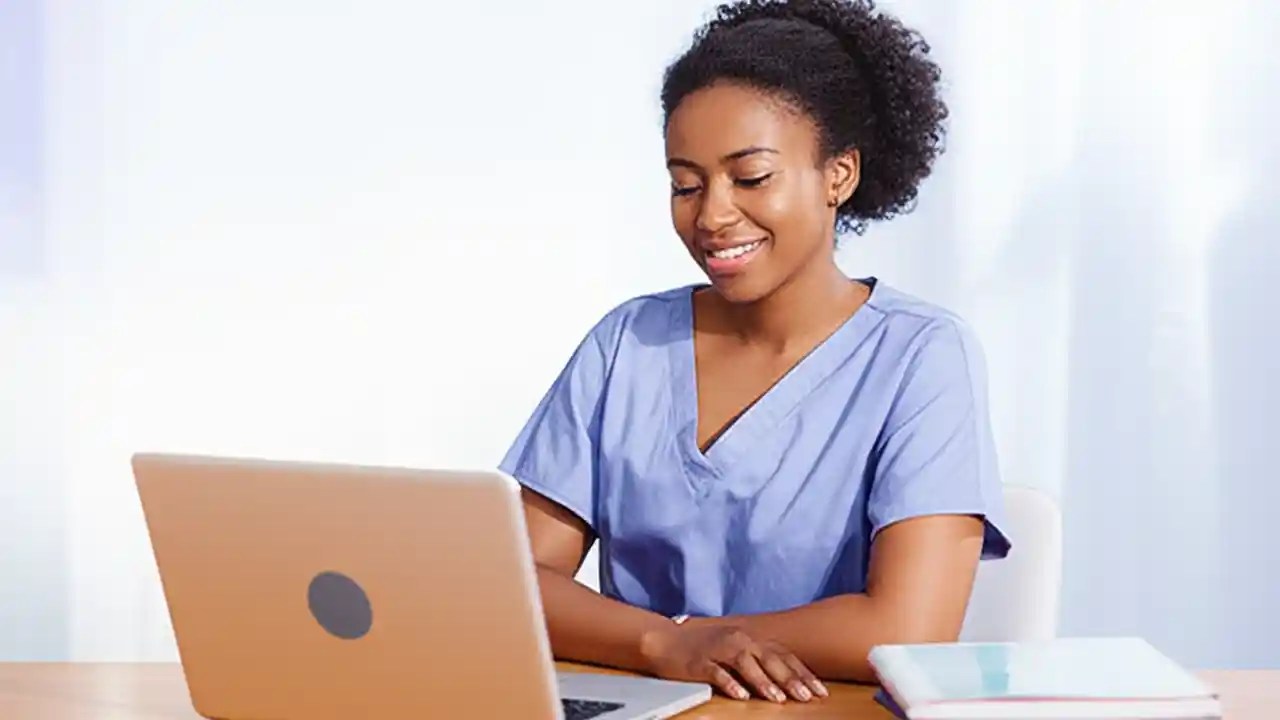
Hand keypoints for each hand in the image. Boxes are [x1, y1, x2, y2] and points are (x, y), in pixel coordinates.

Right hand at [639, 621, 827, 702]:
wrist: (666, 640)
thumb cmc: (704, 648)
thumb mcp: (735, 649)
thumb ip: (759, 659)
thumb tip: (787, 678)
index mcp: (750, 639)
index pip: (783, 656)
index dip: (803, 673)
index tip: (820, 690)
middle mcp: (738, 640)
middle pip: (770, 659)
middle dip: (790, 679)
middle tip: (808, 697)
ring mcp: (718, 649)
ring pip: (746, 664)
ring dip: (764, 681)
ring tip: (778, 699)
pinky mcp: (700, 661)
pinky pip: (717, 673)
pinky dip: (730, 683)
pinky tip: (741, 696)